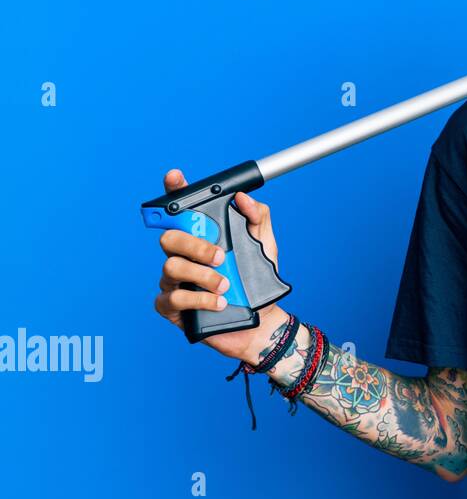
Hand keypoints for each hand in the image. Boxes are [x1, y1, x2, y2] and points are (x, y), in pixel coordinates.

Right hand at [152, 168, 284, 362]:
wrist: (263, 322)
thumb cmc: (258, 282)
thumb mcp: (265, 246)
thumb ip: (258, 218)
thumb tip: (242, 198)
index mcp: (202, 238)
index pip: (181, 211)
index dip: (174, 192)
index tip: (176, 176)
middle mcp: (184, 256)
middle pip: (169, 237)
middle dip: (194, 244)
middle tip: (221, 256)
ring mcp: (175, 281)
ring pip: (171, 267)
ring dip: (203, 275)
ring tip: (227, 286)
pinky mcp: (172, 307)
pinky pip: (172, 298)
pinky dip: (198, 299)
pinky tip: (219, 303)